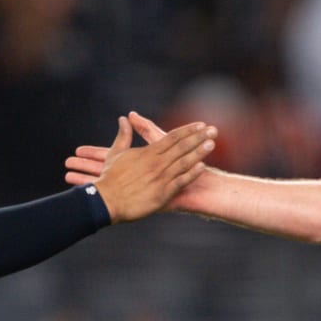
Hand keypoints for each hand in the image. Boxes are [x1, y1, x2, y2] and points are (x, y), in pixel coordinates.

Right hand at [88, 115, 215, 222]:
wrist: (106, 201)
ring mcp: (161, 178)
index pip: (172, 137)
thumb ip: (123, 135)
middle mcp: (157, 163)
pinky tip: (202, 167)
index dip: (188, 130)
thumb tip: (124, 118)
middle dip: (199, 137)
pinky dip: (191, 174)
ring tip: (211, 144)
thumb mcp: (116, 154)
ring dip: (199, 152)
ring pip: (184, 162)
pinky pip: (180, 182)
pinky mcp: (162, 193)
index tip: (201, 125)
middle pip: (182, 147)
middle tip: (214, 130)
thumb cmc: (110, 178)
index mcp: (148, 152)